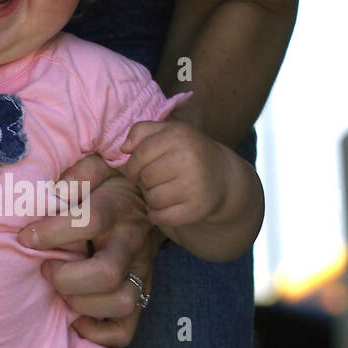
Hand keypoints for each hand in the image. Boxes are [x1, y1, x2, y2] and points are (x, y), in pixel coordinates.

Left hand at [16, 152, 163, 347]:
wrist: (152, 207)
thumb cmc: (111, 190)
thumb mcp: (98, 169)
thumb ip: (78, 174)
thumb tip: (56, 190)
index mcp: (117, 209)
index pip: (89, 220)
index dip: (52, 232)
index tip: (26, 237)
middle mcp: (131, 244)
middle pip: (107, 273)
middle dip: (66, 277)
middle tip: (46, 268)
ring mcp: (139, 274)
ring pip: (121, 302)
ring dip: (82, 303)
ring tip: (62, 291)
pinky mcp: (140, 297)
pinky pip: (125, 330)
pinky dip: (97, 333)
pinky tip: (77, 317)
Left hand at [118, 119, 233, 239]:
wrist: (223, 176)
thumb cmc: (187, 152)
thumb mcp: (168, 133)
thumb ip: (142, 131)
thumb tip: (124, 148)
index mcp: (179, 136)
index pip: (139, 155)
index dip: (132, 166)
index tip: (136, 171)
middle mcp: (189, 158)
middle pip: (145, 178)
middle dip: (145, 182)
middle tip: (157, 181)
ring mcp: (195, 185)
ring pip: (152, 199)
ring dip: (152, 199)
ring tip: (164, 192)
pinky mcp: (197, 209)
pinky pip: (161, 217)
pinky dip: (158, 215)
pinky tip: (167, 206)